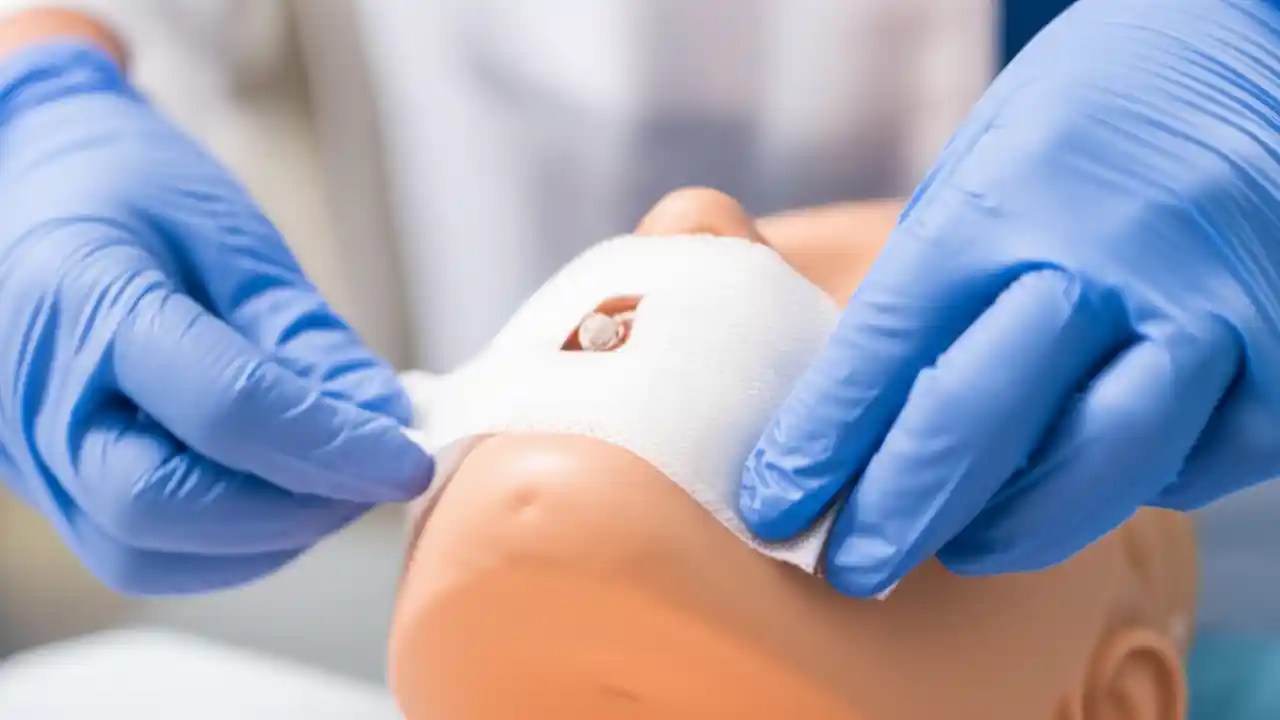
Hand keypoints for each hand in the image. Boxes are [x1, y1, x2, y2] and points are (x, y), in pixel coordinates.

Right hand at [0, 15, 430, 594]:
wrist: (31, 184)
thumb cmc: (131, 191)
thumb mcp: (229, 237)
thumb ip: (303, 336)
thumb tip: (384, 419)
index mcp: (87, 303)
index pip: (223, 408)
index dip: (331, 446)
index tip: (409, 459)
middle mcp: (39, 397)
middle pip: (160, 506)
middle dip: (291, 509)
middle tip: (374, 475)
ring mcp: (30, 452)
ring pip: (145, 552)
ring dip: (264, 538)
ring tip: (336, 483)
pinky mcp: (50, 484)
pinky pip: (137, 550)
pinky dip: (226, 545)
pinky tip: (284, 498)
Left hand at [740, 0, 1279, 595]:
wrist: (1263, 46)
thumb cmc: (1099, 111)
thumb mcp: (990, 158)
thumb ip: (941, 274)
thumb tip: (873, 401)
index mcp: (1006, 201)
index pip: (886, 352)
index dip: (822, 445)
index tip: (774, 504)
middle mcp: (1108, 261)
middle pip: (978, 428)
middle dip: (898, 517)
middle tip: (848, 569)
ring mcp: (1211, 314)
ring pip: (1097, 471)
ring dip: (1012, 530)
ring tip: (958, 550)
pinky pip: (1195, 465)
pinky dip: (1128, 487)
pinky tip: (1082, 483)